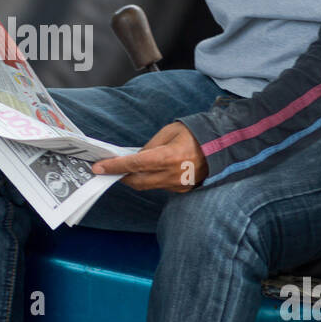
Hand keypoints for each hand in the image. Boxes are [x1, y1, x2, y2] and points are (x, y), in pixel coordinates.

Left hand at [91, 122, 207, 192]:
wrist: (221, 145)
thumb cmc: (194, 134)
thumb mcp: (169, 132)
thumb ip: (149, 146)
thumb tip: (134, 158)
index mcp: (169, 157)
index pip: (134, 164)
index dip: (114, 167)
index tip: (99, 168)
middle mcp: (173, 174)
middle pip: (137, 181)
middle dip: (122, 176)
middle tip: (110, 169)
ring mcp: (178, 184)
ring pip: (148, 185)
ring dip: (137, 177)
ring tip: (133, 166)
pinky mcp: (182, 189)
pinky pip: (160, 186)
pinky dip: (153, 178)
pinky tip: (154, 169)